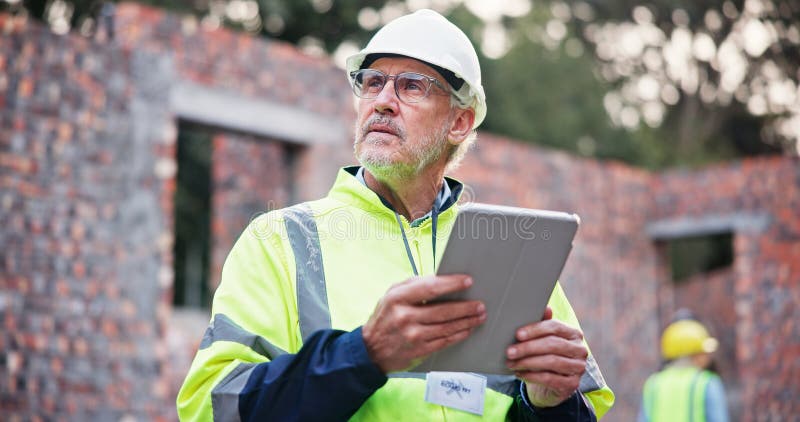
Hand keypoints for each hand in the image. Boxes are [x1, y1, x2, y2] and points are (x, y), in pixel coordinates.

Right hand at [362, 274, 486, 372]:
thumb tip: (439, 278)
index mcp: (397, 298)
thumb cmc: (385, 317)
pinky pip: (445, 341)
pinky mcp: (419, 350)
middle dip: (466, 307)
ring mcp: (413, 336)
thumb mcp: (391, 295)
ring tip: (479, 316)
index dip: (451, 284)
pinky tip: (467, 329)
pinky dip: (459, 335)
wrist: (371, 350)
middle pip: (443, 310)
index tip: (468, 281)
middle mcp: (405, 317)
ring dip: (467, 321)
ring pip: (447, 327)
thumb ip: (412, 285)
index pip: (430, 288)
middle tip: (480, 304)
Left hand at [505, 306, 587, 407]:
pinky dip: (532, 376)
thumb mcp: (543, 339)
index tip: (517, 335)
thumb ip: (543, 324)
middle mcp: (580, 349)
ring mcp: (578, 367)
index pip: (555, 327)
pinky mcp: (573, 384)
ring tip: (511, 364)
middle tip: (509, 352)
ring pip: (551, 361)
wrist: (553, 383)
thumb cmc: (546, 355)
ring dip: (527, 362)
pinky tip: (520, 374)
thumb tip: (546, 308)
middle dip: (528, 348)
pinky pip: (550, 378)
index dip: (535, 330)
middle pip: (552, 345)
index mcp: (574, 333)